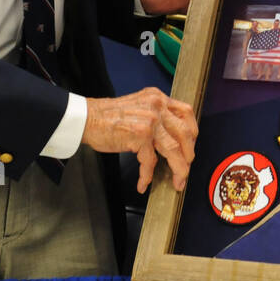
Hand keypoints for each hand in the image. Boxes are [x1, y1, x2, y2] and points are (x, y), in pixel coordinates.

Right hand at [82, 87, 197, 192]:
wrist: (87, 118)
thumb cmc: (108, 117)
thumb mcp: (139, 107)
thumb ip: (157, 117)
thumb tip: (172, 140)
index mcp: (158, 98)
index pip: (186, 113)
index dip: (192, 133)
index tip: (190, 148)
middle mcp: (157, 106)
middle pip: (185, 133)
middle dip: (188, 156)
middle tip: (185, 170)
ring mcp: (150, 120)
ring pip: (173, 149)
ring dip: (178, 169)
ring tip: (176, 182)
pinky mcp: (139, 135)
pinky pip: (150, 161)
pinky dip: (147, 175)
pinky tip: (144, 183)